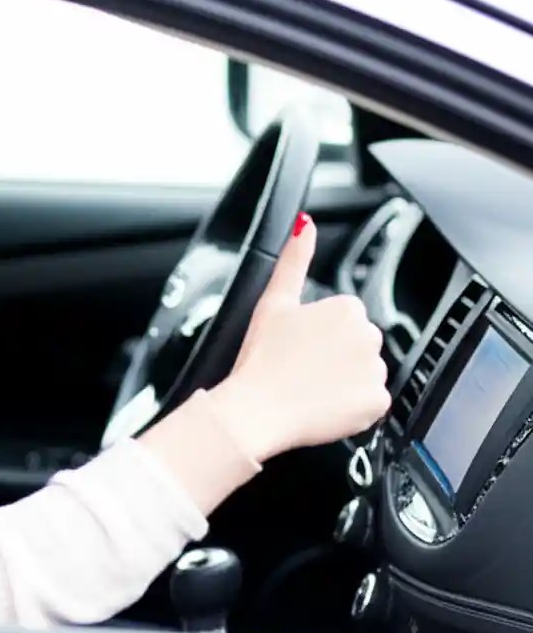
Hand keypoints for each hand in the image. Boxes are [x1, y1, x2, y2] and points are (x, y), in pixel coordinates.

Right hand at [209, 213, 390, 462]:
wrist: (256, 409)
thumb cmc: (260, 358)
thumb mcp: (273, 302)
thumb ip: (294, 259)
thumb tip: (305, 223)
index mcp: (346, 308)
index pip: (343, 321)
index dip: (318, 336)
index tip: (297, 348)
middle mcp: (368, 335)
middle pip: (357, 346)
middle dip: (336, 357)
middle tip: (301, 370)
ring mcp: (374, 370)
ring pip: (365, 373)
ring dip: (345, 381)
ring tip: (310, 389)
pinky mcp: (376, 402)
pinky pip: (372, 403)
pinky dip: (353, 408)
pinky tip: (325, 406)